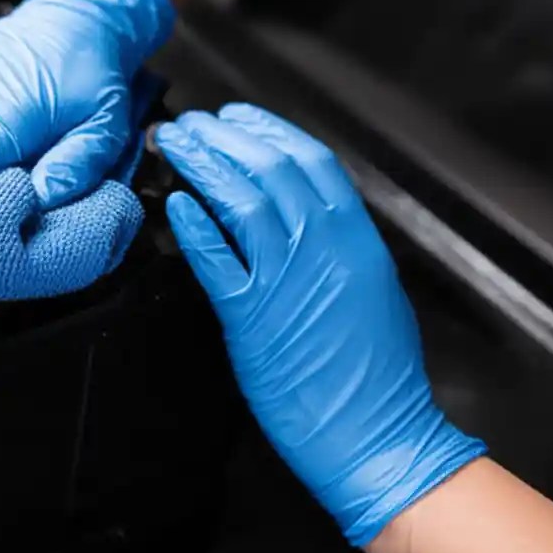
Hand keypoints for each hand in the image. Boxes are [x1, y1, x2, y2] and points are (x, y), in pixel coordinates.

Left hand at [155, 104, 485, 545]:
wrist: (378, 437)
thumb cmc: (376, 376)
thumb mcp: (371, 292)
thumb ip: (339, 250)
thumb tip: (304, 220)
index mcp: (358, 239)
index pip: (312, 161)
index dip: (268, 130)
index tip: (235, 116)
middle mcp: (324, 249)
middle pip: (270, 169)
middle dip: (223, 137)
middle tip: (190, 123)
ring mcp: (287, 281)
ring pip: (241, 201)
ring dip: (202, 166)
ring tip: (174, 145)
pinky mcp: (252, 318)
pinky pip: (216, 260)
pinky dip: (194, 226)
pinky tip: (175, 204)